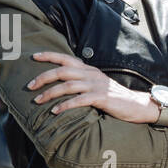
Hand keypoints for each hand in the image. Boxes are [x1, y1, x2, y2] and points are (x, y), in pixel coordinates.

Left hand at [26, 51, 154, 122]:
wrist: (138, 105)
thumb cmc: (116, 98)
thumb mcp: (98, 84)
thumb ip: (83, 81)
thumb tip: (64, 84)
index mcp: (89, 69)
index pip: (66, 58)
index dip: (49, 56)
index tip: (34, 57)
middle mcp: (91, 74)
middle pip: (62, 71)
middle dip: (43, 77)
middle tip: (30, 86)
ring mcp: (97, 85)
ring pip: (68, 85)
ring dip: (50, 93)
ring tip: (38, 101)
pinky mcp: (102, 98)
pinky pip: (79, 100)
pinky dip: (65, 105)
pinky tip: (55, 111)